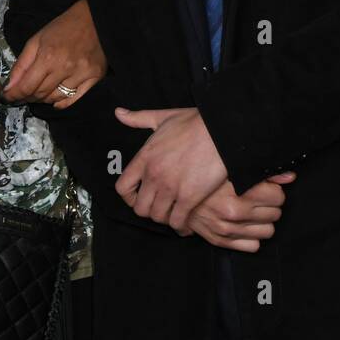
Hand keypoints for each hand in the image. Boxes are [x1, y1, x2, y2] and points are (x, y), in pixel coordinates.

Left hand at [2, 0, 106, 108]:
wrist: (94, 19)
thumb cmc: (63, 27)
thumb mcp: (36, 40)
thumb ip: (21, 64)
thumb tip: (9, 86)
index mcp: (48, 57)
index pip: (26, 87)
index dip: (14, 95)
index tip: (8, 97)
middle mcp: (65, 68)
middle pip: (40, 94)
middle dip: (27, 97)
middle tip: (22, 94)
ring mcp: (81, 75)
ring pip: (55, 98)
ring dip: (43, 99)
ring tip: (38, 93)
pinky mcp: (94, 78)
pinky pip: (74, 99)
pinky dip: (62, 103)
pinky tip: (55, 100)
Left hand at [113, 106, 228, 230]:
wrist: (220, 130)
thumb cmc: (194, 123)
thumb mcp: (162, 118)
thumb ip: (138, 118)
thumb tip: (118, 113)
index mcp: (144, 158)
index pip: (122, 188)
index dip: (128, 197)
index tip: (138, 197)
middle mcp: (154, 175)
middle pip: (139, 208)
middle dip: (148, 210)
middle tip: (159, 208)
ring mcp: (171, 188)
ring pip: (157, 217)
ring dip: (164, 218)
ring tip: (172, 214)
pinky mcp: (189, 197)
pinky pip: (177, 222)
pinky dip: (180, 226)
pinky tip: (185, 224)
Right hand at [175, 173, 295, 250]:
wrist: (173, 190)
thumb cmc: (204, 174)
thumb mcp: (232, 167)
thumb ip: (264, 172)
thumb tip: (291, 176)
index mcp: (240, 192)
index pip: (278, 197)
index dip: (274, 191)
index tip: (267, 188)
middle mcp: (235, 212)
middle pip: (275, 214)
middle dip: (271, 205)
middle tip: (261, 198)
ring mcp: (227, 229)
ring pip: (268, 232)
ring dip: (264, 221)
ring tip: (254, 211)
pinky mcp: (220, 241)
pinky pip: (253, 246)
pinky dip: (252, 236)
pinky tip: (246, 225)